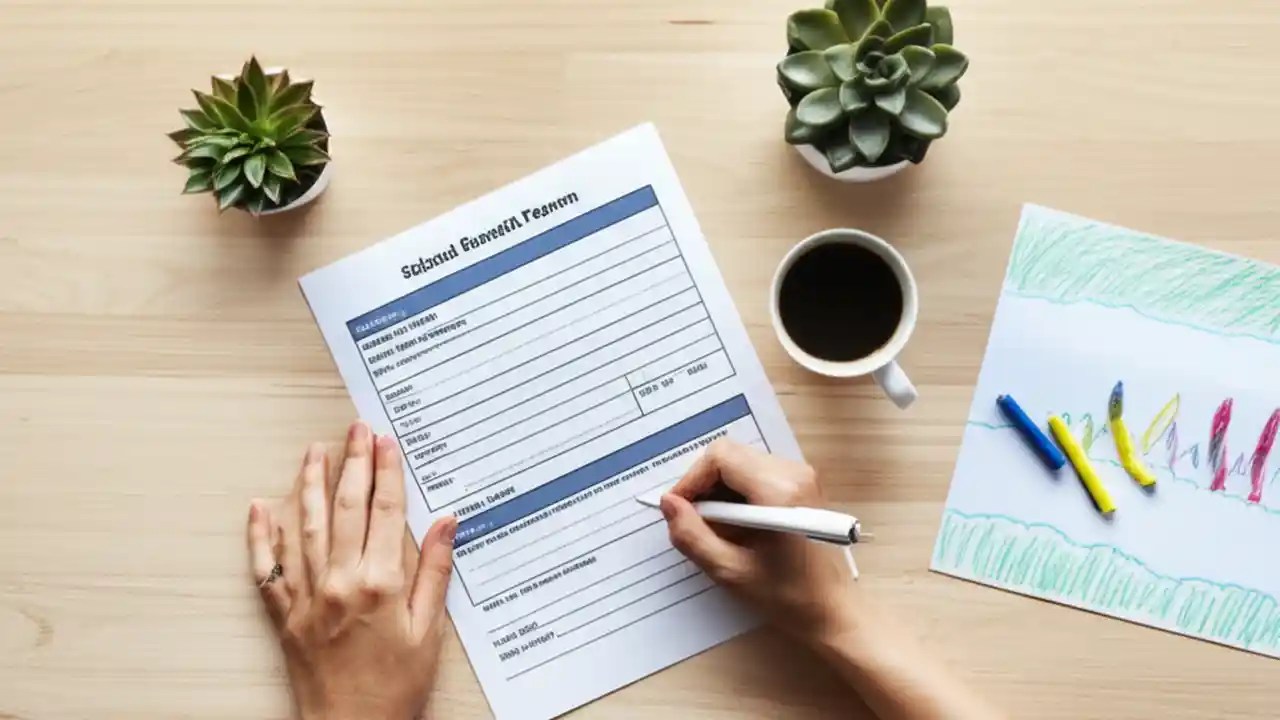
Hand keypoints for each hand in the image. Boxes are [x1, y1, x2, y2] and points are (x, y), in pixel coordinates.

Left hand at [247, 420, 457, 719]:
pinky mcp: (285, 615)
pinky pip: (267, 567)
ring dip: (309, 484)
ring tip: (314, 452)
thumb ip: (434, 572)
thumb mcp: (429, 631)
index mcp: (380, 583)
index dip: (387, 472)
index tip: (386, 442)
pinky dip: (261, 536)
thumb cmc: (396, 689)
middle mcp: (340, 581)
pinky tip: (260, 507)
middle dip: (352, 464)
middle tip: (356, 430)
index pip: (384, 511)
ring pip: (305, 526)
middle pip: (345, 508)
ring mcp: (308, 596)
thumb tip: (445, 523)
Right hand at [660, 439, 863, 645]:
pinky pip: (758, 471)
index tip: (679, 510)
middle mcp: (794, 473)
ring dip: (720, 489)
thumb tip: (668, 504)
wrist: (835, 610)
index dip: (691, 479)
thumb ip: (693, 536)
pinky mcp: (804, 484)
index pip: (720, 457)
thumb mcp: (730, 572)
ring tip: (718, 527)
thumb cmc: (788, 597)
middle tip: (696, 521)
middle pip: (730, 455)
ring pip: (742, 461)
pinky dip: (738, 491)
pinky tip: (738, 524)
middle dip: (704, 484)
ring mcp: (803, 475)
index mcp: (778, 491)